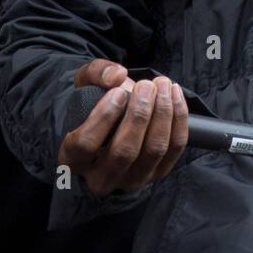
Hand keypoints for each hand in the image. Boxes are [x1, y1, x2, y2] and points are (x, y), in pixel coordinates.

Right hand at [57, 58, 188, 197]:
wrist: (113, 123)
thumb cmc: (94, 105)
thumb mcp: (85, 83)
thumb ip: (96, 73)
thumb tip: (117, 76)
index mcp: (73, 160)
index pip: (85, 145)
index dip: (104, 118)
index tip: (118, 93)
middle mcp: (102, 178)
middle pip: (125, 150)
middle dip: (140, 114)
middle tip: (146, 86)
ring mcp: (132, 179)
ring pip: (153, 150)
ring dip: (163, 113)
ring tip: (162, 85)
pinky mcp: (158, 172)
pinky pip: (175, 147)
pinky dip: (178, 119)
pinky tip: (174, 95)